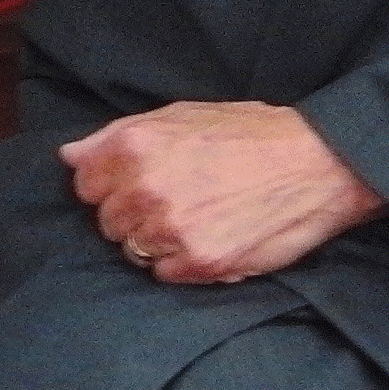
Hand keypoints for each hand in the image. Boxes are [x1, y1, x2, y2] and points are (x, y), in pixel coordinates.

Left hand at [59, 101, 385, 284]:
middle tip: (181, 197)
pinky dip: (183, 262)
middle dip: (135, 213)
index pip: (86, 184)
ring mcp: (170, 227)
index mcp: (136, 144)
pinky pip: (164, 274)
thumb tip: (69, 154)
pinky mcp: (198, 262)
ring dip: (158, 240)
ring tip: (200, 216)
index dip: (113, 184)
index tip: (142, 181)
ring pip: (133, 251)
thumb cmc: (253, 134)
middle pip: (108, 222)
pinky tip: (213, 236)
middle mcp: (146, 186)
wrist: (318, 163)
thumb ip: (118, 135)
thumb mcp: (183, 115)